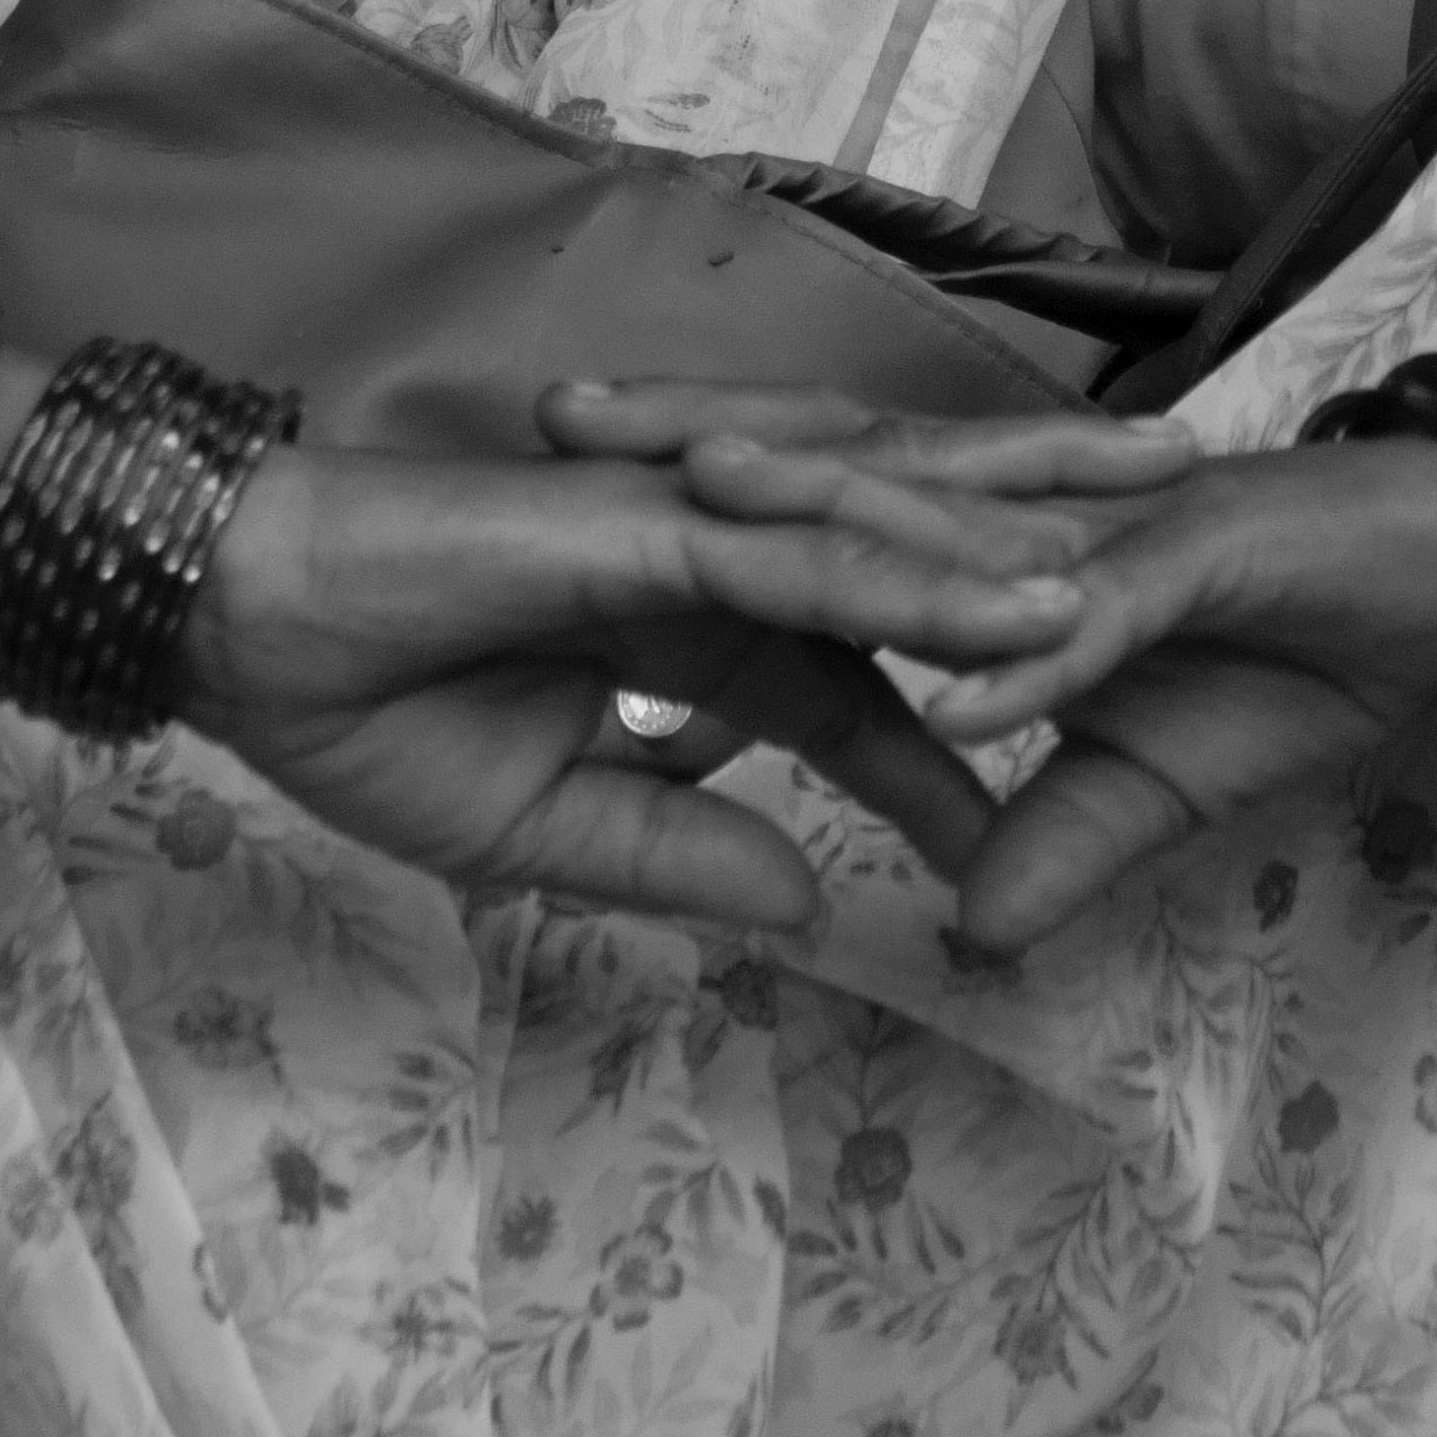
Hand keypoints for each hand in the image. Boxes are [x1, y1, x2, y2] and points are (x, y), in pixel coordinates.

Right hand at [172, 440, 1098, 933]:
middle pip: (916, 546)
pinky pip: (813, 560)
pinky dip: (920, 579)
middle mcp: (710, 559)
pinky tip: (1020, 600)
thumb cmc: (358, 714)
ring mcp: (686, 530)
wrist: (240, 630)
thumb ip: (674, 851)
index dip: (945, 750)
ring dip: (1029, 538)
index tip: (1032, 824)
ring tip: (1163, 540)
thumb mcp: (538, 832)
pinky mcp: (650, 528)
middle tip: (1196, 548)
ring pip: (893, 534)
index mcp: (683, 625)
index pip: (850, 684)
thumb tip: (797, 908)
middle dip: (1053, 543)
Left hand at [547, 383, 1436, 954]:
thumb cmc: (1288, 659)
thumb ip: (1046, 846)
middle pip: (840, 460)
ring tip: (701, 495)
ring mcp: (1102, 532)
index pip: (819, 510)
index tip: (549, 523)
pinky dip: (1016, 656)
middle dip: (697, 436)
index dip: (692, 506)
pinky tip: (944, 692)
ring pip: (942, 510)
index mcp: (988, 549)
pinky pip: (1087, 616)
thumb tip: (963, 941)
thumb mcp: (1145, 786)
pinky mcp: (1193, 563)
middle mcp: (1023, 517)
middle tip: (555, 419)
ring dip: (825, 502)